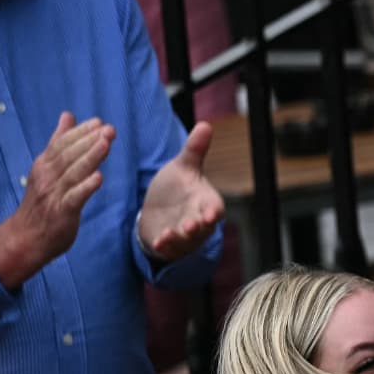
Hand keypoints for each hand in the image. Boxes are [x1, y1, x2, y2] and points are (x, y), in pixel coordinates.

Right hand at [0, 112, 114, 289]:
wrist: (25, 238)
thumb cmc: (41, 201)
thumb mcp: (47, 168)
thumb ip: (58, 142)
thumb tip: (67, 115)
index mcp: (44, 165)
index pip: (62, 144)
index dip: (80, 132)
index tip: (99, 122)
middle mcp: (47, 176)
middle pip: (69, 155)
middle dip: (89, 140)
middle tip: (108, 129)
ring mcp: (54, 194)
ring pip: (73, 172)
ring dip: (90, 157)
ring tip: (106, 144)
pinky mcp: (61, 212)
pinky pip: (75, 198)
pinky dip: (86, 187)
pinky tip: (98, 178)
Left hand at [137, 122, 222, 261]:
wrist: (158, 209)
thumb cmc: (176, 187)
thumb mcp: (183, 167)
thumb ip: (195, 149)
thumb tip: (205, 125)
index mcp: (205, 201)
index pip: (214, 207)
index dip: (213, 211)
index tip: (211, 213)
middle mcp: (198, 220)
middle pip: (202, 227)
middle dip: (197, 227)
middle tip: (191, 226)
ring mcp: (184, 235)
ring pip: (186, 240)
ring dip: (179, 238)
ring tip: (170, 234)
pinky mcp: (168, 244)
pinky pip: (169, 248)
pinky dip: (165, 245)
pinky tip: (158, 240)